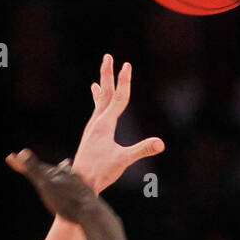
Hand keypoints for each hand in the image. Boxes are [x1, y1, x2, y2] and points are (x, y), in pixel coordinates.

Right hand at [6, 151, 101, 223]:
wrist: (91, 213)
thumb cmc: (66, 201)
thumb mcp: (45, 185)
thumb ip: (34, 169)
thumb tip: (21, 152)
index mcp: (57, 174)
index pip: (37, 167)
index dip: (25, 164)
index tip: (13, 158)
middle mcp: (70, 177)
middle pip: (57, 169)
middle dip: (50, 167)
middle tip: (48, 160)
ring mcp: (81, 186)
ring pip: (71, 175)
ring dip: (66, 171)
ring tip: (67, 165)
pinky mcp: (89, 197)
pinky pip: (81, 188)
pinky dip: (78, 185)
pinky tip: (83, 187)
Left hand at [69, 53, 163, 192]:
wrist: (79, 182)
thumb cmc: (100, 172)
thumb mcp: (123, 160)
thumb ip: (142, 149)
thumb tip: (160, 143)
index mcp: (105, 124)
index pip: (118, 98)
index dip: (125, 81)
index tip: (127, 64)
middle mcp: (96, 123)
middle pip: (105, 94)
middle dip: (107, 75)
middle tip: (108, 57)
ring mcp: (92, 130)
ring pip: (99, 104)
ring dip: (102, 89)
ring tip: (99, 81)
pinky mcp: (91, 137)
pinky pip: (95, 115)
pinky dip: (97, 106)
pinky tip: (97, 111)